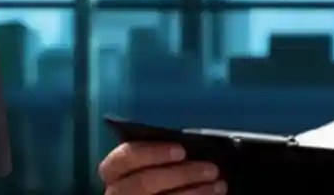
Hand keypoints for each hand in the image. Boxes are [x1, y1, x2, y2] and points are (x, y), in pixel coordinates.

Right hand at [97, 141, 225, 194]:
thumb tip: (191, 144)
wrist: (162, 190)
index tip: (181, 150)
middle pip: (144, 183)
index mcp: (115, 171)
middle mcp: (117, 192)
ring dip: (195, 192)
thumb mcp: (153, 162)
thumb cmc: (157, 174)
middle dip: (182, 174)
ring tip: (219, 184)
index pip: (125, 157)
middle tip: (211, 169)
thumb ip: (161, 154)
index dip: (153, 152)